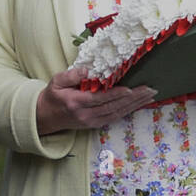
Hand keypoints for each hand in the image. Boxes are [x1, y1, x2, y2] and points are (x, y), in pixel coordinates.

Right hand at [37, 67, 156, 134]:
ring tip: (150, 95)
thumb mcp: (56, 81)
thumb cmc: (52, 96)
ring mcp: (92, 122)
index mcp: (76, 103)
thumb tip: (88, 70)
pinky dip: (129, 110)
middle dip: (133, 98)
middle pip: (113, 107)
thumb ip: (71, 75)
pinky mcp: (95, 124)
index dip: (116, 95)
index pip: (100, 99)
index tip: (130, 89)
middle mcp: (86, 116)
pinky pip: (115, 117)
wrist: (45, 118)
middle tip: (150, 89)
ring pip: (117, 114)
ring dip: (135, 105)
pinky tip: (139, 104)